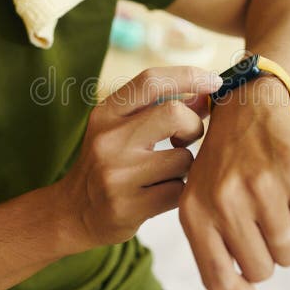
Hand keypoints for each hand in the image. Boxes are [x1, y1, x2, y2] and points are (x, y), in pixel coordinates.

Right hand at [57, 66, 222, 249]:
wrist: (74, 213)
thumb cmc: (109, 164)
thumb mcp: (123, 129)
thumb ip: (161, 110)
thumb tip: (208, 96)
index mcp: (106, 113)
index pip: (151, 81)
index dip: (189, 76)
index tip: (215, 81)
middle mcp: (108, 139)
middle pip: (173, 114)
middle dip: (192, 127)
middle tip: (186, 139)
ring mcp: (116, 174)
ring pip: (183, 159)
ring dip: (184, 167)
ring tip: (163, 173)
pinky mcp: (128, 207)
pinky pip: (178, 191)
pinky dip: (177, 192)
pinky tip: (157, 194)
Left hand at [178, 76, 289, 289]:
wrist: (247, 108)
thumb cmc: (223, 168)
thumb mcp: (205, 208)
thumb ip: (215, 262)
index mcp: (195, 212)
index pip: (221, 281)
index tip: (248, 288)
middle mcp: (225, 199)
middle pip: (263, 270)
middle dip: (268, 256)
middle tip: (262, 226)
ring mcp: (261, 185)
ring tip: (277, 210)